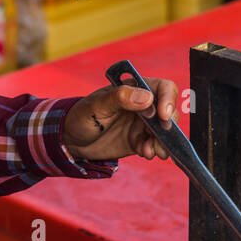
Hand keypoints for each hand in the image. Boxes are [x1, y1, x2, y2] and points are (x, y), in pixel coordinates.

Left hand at [62, 77, 179, 161]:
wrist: (71, 139)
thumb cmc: (81, 115)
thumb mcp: (97, 105)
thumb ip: (120, 98)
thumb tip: (147, 98)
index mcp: (134, 89)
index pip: (162, 88)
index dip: (168, 99)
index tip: (163, 115)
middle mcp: (143, 106)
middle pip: (169, 111)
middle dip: (169, 125)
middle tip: (161, 136)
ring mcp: (142, 124)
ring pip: (165, 131)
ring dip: (163, 142)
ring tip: (153, 151)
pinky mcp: (139, 141)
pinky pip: (154, 145)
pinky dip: (153, 150)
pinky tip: (144, 153)